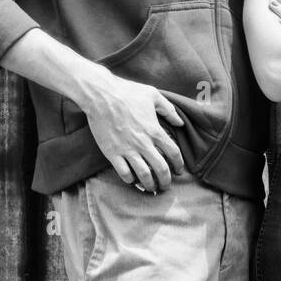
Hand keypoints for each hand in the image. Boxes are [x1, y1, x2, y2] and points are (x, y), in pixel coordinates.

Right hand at [78, 69, 185, 192]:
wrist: (101, 95)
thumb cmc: (127, 92)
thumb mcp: (153, 95)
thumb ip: (169, 110)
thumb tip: (180, 123)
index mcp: (155, 131)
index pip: (174, 154)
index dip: (179, 165)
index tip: (179, 171)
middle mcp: (143, 143)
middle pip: (161, 169)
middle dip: (166, 181)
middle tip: (166, 186)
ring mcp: (127, 150)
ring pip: (144, 175)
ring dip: (150, 185)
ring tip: (151, 189)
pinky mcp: (112, 153)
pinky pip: (124, 173)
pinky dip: (130, 180)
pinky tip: (132, 180)